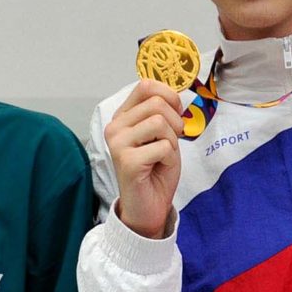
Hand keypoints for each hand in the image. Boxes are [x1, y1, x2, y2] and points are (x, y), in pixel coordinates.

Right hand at [104, 81, 183, 238]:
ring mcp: (118, 144)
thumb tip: (176, 95)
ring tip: (163, 156)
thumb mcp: (162, 134)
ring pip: (159, 122)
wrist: (148, 206)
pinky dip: (170, 158)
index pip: (145, 86)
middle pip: (156, 103)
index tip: (176, 114)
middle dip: (175, 122)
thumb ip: (162, 113)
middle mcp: (115, 127)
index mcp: (123, 117)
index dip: (169, 96)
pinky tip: (158, 168)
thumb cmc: (156, 170)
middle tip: (171, 142)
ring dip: (171, 141)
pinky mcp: (126, 161)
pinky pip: (162, 146)